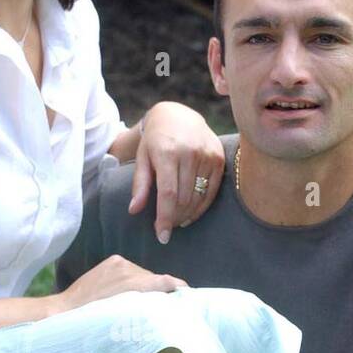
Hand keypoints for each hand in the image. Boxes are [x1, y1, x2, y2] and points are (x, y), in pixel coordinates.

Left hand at [55, 254, 187, 313]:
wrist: (66, 310)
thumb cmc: (94, 321)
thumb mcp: (124, 320)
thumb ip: (145, 309)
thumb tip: (163, 306)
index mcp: (132, 284)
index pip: (164, 281)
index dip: (178, 287)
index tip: (186, 293)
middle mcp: (128, 269)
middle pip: (153, 279)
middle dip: (158, 290)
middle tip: (161, 304)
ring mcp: (119, 263)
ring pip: (143, 274)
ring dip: (143, 286)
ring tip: (136, 300)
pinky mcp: (113, 261)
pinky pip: (131, 269)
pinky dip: (132, 280)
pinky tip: (125, 291)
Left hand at [128, 102, 224, 243]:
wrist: (178, 116)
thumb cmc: (155, 141)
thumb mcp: (142, 158)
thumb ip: (140, 185)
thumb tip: (133, 210)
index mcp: (168, 152)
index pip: (168, 194)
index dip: (165, 218)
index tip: (162, 236)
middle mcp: (190, 153)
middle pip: (184, 199)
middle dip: (174, 218)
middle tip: (165, 227)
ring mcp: (207, 155)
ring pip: (198, 197)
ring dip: (187, 215)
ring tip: (176, 221)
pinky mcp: (219, 159)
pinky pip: (212, 192)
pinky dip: (201, 207)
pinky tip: (190, 215)